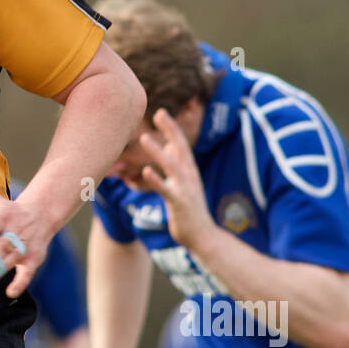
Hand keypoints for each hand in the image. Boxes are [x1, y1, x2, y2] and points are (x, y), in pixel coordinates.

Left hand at [0, 191, 50, 297]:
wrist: (41, 214)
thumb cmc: (8, 210)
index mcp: (2, 216)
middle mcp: (14, 232)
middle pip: (2, 246)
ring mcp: (24, 247)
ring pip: (12, 260)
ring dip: (1, 269)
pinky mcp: (32, 259)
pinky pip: (27, 273)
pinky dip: (20, 283)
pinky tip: (11, 291)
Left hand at [139, 109, 216, 251]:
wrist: (203, 236)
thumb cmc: (190, 208)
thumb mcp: (184, 182)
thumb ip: (177, 162)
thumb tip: (169, 143)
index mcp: (189, 170)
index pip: (181, 144)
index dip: (172, 128)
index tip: (161, 112)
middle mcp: (189, 176)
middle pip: (180, 148)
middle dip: (170, 130)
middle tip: (159, 113)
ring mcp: (186, 189)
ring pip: (171, 166)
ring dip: (158, 151)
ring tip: (145, 138)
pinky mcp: (180, 203)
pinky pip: (166, 189)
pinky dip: (156, 179)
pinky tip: (145, 171)